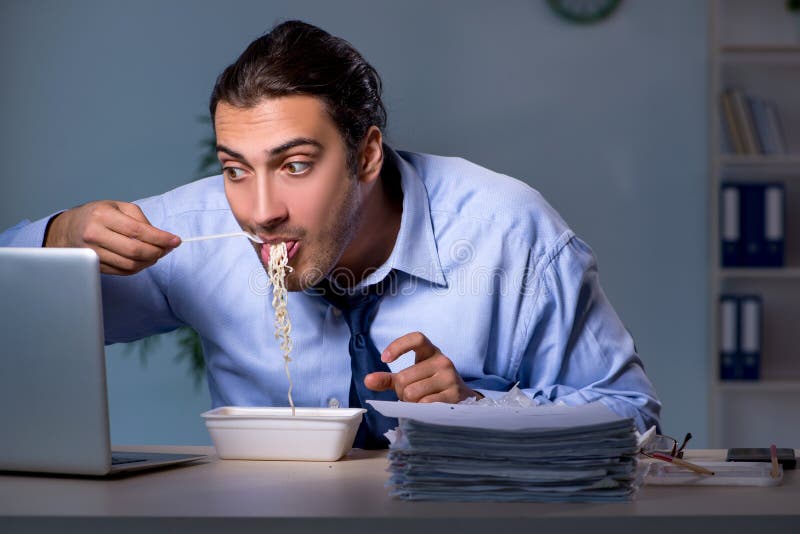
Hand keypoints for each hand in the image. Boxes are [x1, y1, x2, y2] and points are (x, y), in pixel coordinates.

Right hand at [45, 200, 180, 274]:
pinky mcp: (94, 266)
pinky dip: (139, 268)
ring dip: (150, 261)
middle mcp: (94, 234)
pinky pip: (123, 272)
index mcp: (102, 216)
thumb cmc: (97, 215)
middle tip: (168, 248)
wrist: (68, 229)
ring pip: (130, 265)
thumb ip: (140, 219)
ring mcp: (92, 253)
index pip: (138, 231)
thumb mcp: (118, 207)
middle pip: (135, 251)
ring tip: (157, 253)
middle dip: (157, 251)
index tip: (175, 240)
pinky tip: (144, 260)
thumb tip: (161, 237)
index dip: (160, 238)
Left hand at [364, 331, 482, 402]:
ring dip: (410, 402)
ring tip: (420, 401)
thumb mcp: (410, 378)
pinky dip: (420, 410)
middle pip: (404, 378)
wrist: (461, 399)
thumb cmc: (431, 385)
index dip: (398, 346)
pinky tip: (427, 408)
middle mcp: (442, 361)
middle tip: (411, 395)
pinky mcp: (453, 395)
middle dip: (401, 391)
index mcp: (431, 351)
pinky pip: (424, 404)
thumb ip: (388, 379)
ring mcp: (450, 377)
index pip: (416, 338)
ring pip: (412, 393)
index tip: (384, 359)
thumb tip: (368, 380)